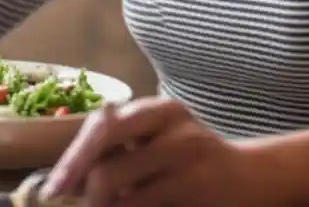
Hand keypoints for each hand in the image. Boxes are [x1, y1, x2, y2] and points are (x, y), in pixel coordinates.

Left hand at [40, 97, 266, 206]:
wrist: (254, 179)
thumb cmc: (195, 164)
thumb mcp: (160, 144)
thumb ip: (122, 151)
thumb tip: (68, 177)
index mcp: (159, 110)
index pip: (103, 123)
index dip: (74, 155)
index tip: (54, 186)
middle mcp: (172, 124)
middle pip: (105, 140)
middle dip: (77, 174)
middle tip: (64, 200)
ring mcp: (186, 153)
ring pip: (116, 178)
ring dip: (98, 201)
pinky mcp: (194, 188)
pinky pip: (140, 203)